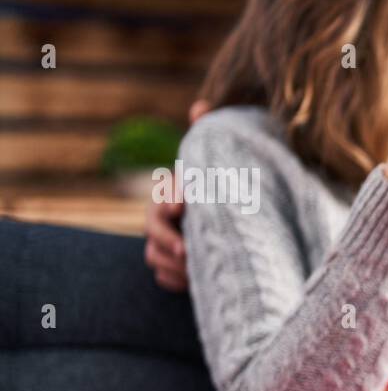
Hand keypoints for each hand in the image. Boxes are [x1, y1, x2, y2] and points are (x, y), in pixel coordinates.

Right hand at [143, 100, 208, 291]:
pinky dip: (177, 282)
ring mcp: (165, 245)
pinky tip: (195, 284)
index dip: (169, 204)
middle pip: (153, 235)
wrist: (230, 222)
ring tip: (197, 271)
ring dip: (174, 267)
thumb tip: (199, 106)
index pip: (161, 200)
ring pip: (155, 259)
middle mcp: (162, 221)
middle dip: (169, 244)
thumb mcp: (218, 164)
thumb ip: (208, 134)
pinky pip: (165, 279)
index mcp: (171, 196)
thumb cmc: (221, 186)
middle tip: (189, 252)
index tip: (184, 206)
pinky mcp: (173, 268)